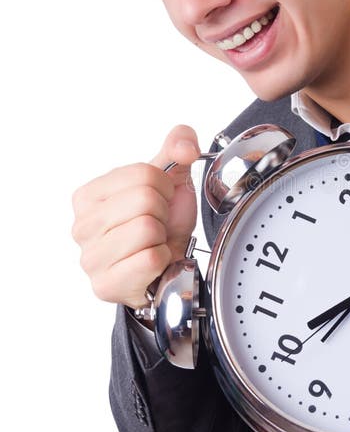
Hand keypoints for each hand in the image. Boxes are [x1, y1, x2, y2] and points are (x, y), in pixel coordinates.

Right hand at [72, 125, 199, 308]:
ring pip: (147, 228)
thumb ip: (178, 147)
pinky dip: (161, 259)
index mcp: (88, 196)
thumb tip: (186, 146)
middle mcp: (82, 226)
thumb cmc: (161, 225)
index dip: (163, 187)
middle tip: (157, 225)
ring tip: (152, 243)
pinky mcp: (105, 284)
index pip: (143, 174)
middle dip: (162, 213)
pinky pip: (150, 259)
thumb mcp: (170, 182)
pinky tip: (151, 263)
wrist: (165, 266)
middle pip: (145, 199)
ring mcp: (90, 258)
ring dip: (161, 237)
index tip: (159, 201)